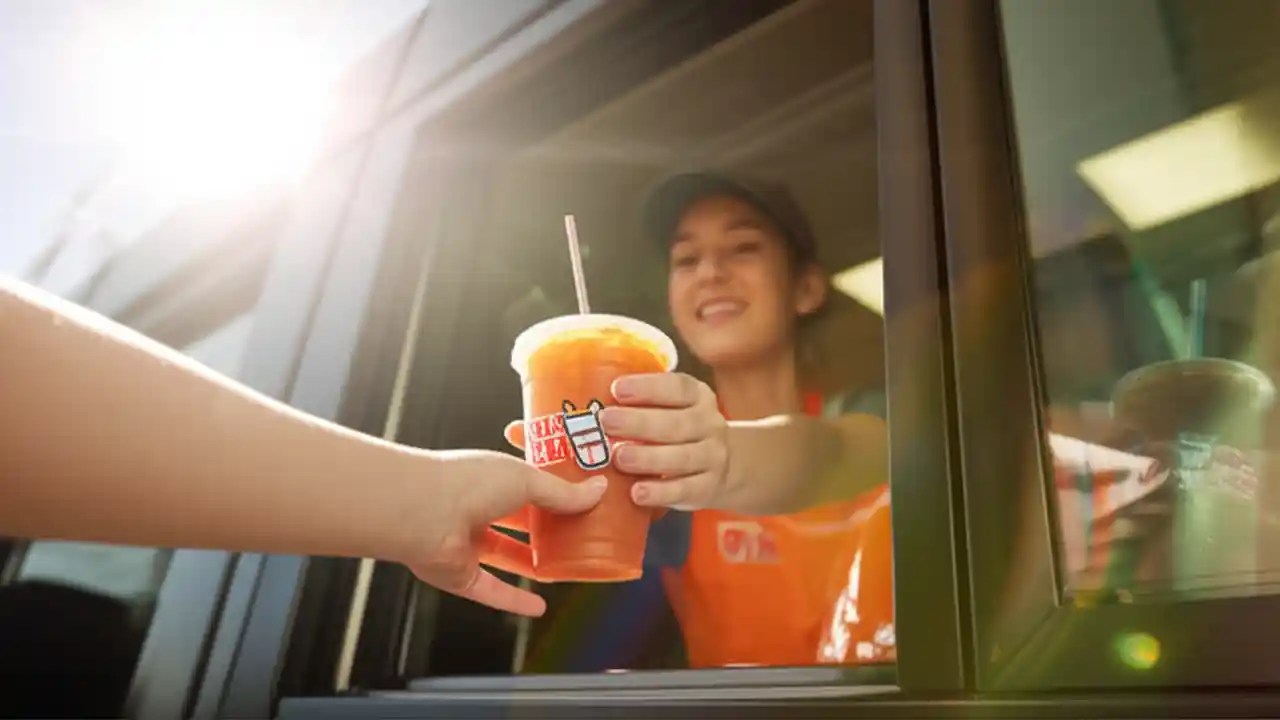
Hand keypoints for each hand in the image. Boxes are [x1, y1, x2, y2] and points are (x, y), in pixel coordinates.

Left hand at [399, 450, 604, 616]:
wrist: (421, 513)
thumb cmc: (466, 483)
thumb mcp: (527, 480)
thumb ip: (562, 493)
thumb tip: (596, 492)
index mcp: (491, 478)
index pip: (529, 487)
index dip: (555, 494)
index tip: (583, 502)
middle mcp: (477, 509)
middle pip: (519, 522)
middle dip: (546, 529)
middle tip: (578, 535)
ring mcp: (468, 543)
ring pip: (507, 557)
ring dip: (533, 564)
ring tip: (565, 569)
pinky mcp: (461, 575)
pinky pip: (492, 591)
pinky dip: (514, 600)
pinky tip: (538, 607)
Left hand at [601, 372, 729, 509]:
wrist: (722, 467)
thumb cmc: (680, 431)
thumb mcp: (672, 409)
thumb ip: (642, 403)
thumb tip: (589, 400)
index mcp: (698, 396)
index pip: (677, 387)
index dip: (647, 387)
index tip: (616, 388)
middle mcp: (709, 424)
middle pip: (677, 423)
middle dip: (639, 423)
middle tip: (607, 421)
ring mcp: (713, 457)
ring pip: (682, 457)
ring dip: (649, 458)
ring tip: (619, 458)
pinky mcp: (708, 487)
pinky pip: (685, 490)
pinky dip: (661, 492)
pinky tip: (637, 493)